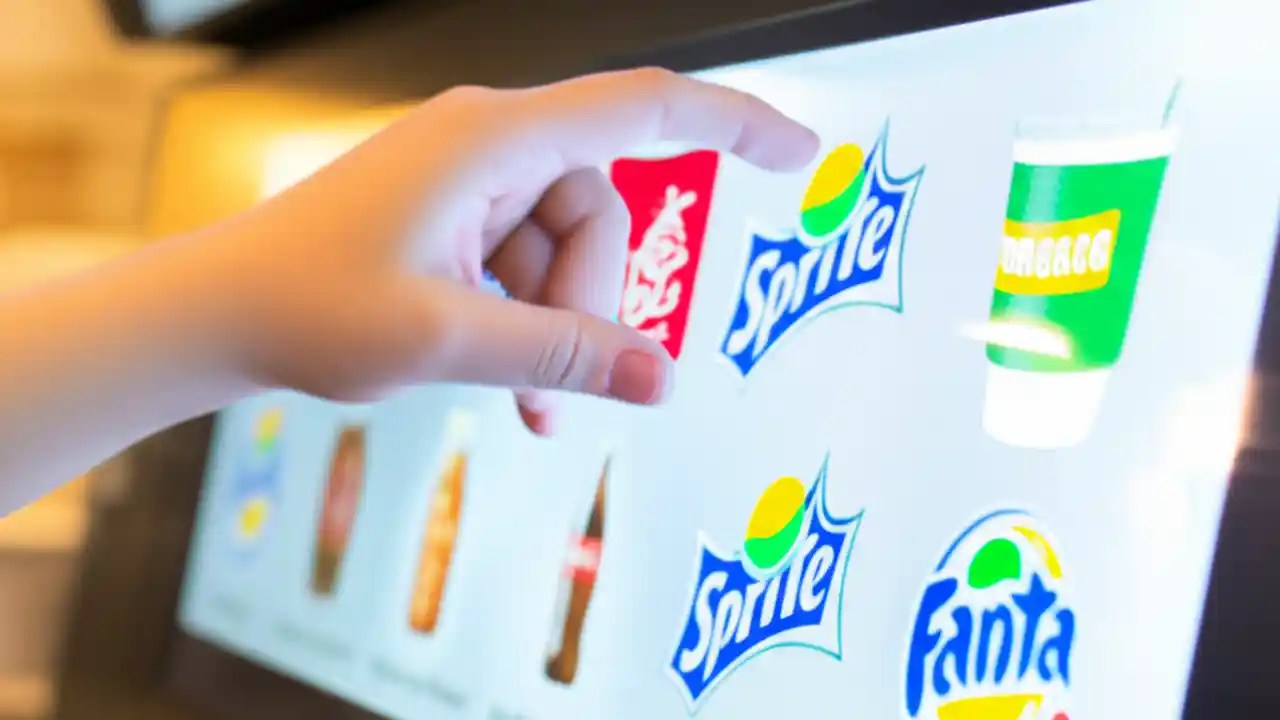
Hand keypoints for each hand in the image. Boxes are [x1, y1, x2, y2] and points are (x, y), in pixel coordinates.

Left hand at [214, 68, 817, 432]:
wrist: (216, 311)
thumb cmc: (308, 305)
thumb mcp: (451, 338)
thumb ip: (564, 357)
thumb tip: (662, 379)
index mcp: (493, 141)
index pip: (643, 108)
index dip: (734, 123)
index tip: (801, 151)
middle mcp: (488, 144)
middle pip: (603, 210)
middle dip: (595, 302)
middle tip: (561, 384)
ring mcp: (468, 179)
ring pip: (567, 248)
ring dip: (559, 326)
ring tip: (525, 401)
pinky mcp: (453, 213)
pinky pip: (526, 261)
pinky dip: (528, 319)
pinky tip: (506, 379)